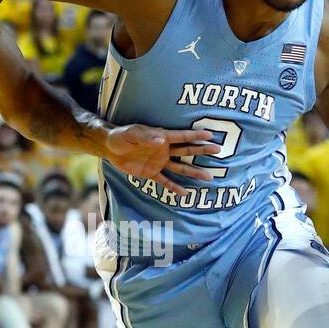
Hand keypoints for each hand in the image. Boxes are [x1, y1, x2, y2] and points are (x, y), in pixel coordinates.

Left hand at [104, 124, 220, 193]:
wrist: (110, 147)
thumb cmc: (121, 136)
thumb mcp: (132, 134)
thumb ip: (147, 137)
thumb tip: (162, 140)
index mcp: (161, 137)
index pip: (182, 136)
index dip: (195, 135)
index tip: (211, 136)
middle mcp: (164, 150)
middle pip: (186, 151)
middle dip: (202, 151)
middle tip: (218, 151)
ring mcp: (159, 162)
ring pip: (180, 167)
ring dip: (194, 172)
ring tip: (208, 177)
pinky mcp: (151, 173)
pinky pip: (165, 181)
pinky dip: (175, 187)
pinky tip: (186, 193)